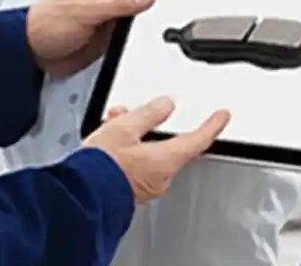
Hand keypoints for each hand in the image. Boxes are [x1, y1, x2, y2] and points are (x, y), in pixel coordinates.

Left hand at [25, 0, 154, 76]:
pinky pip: (127, 33)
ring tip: (143, 31)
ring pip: (134, 16)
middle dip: (146, 7)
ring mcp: (106, 14)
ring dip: (139, 25)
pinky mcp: (107, 34)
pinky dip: (133, 38)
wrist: (32, 52)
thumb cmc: (46, 23)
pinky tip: (135, 42)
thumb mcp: (86, 11)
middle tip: (156, 16)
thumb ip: (119, 4)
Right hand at [83, 96, 229, 203]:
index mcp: (166, 160)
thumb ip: (149, 114)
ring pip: (150, 153)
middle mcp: (161, 177)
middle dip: (155, 125)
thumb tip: (165, 105)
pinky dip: (128, 150)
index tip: (221, 116)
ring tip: (116, 122)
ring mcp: (146, 187)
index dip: (212, 126)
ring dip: (137, 136)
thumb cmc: (101, 167)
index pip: (198, 140)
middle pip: (169, 145)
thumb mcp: (125, 128)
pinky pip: (137, 165)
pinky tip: (110, 142)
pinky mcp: (130, 191)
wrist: (79, 196)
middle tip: (142, 111)